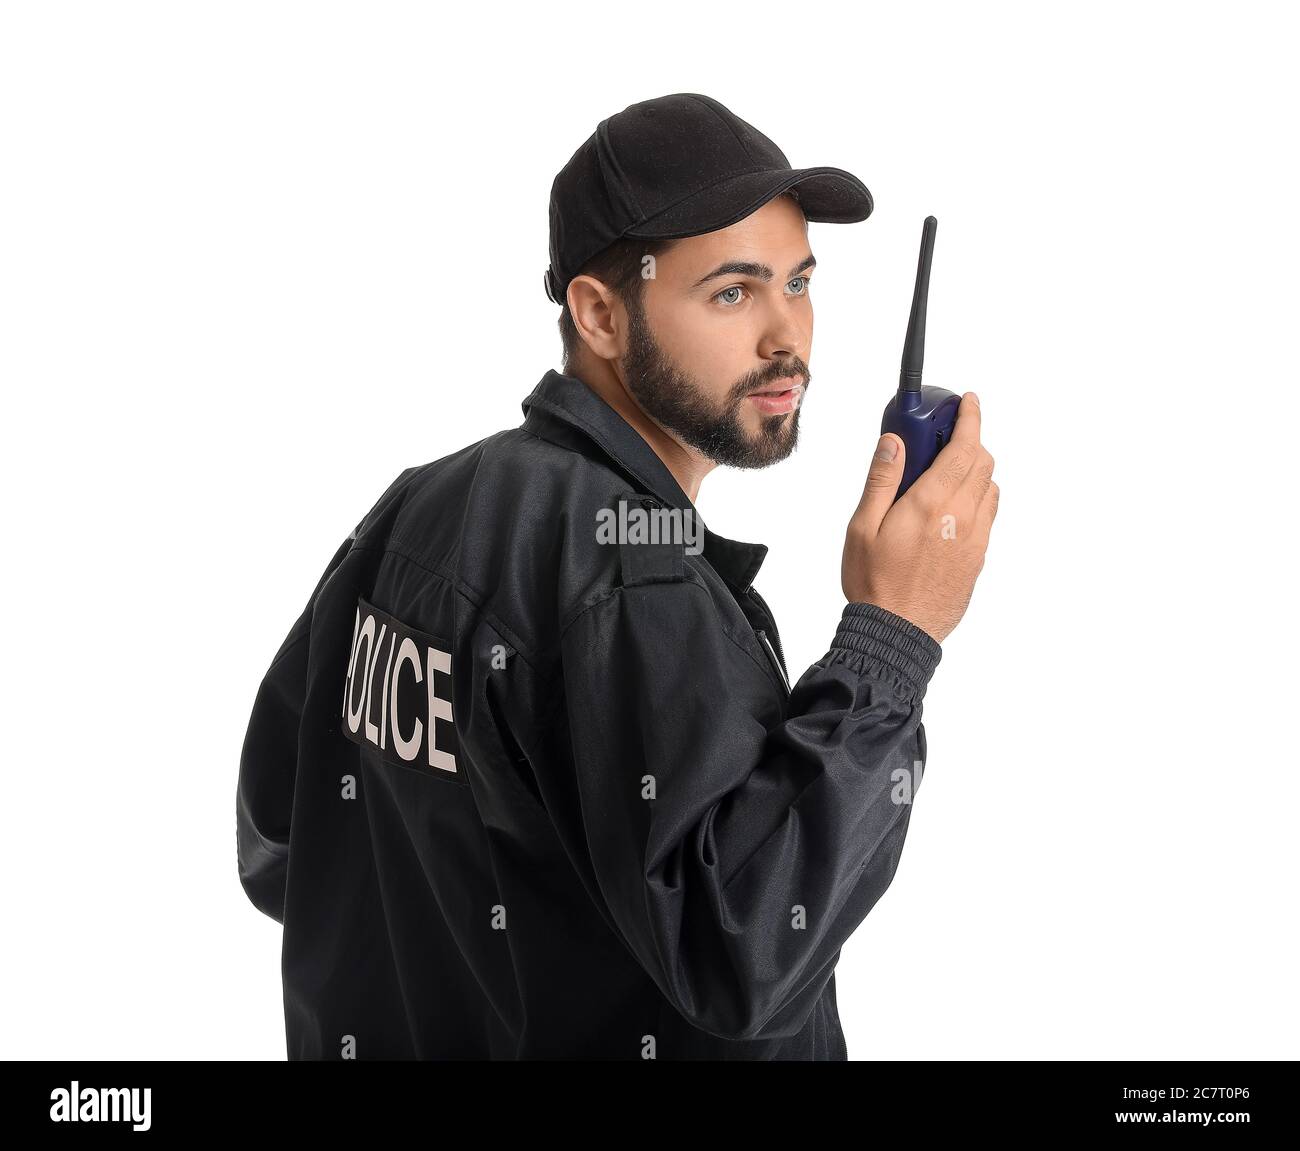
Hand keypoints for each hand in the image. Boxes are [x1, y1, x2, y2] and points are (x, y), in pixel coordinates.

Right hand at [841, 392, 998, 643]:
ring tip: (944, 476)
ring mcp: (975, 539)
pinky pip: (988, 516)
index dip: (971, 418)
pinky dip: (976, 498)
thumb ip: (882, 479)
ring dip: (974, 470)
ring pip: (990, 488)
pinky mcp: (978, 558)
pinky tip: (950, 509)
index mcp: (931, 504)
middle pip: (983, 462)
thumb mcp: (862, 527)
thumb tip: (894, 442)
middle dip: (970, 441)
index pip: (964, 447)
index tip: (969, 401)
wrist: (896, 633)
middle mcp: (961, 517)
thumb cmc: (874, 583)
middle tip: (945, 438)